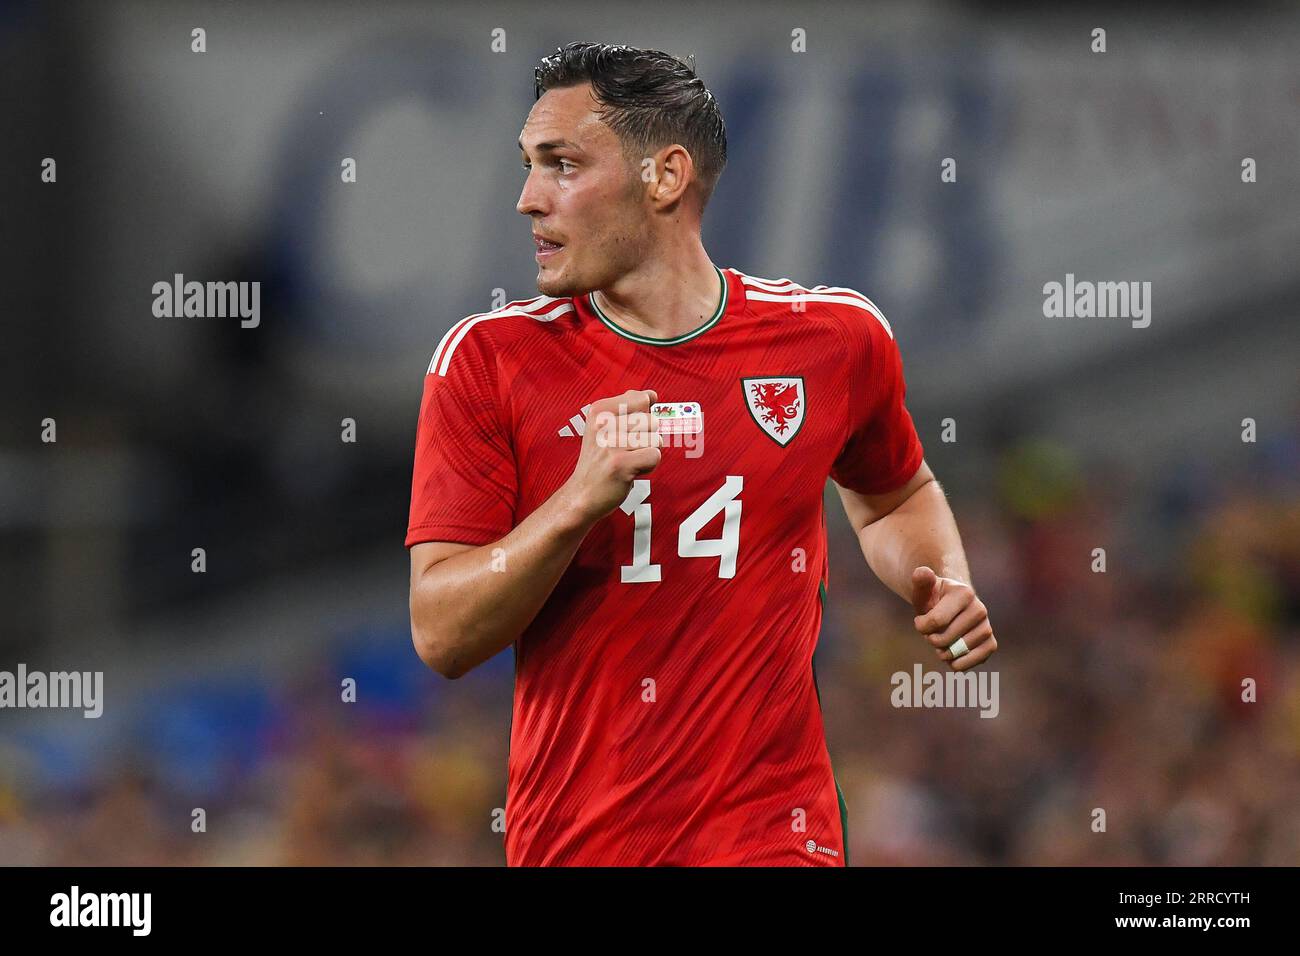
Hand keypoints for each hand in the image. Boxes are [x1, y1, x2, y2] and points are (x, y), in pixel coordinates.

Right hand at [564, 388, 662, 520]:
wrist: (582, 494)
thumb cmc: (599, 460)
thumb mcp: (604, 427)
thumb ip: (627, 407)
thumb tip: (652, 394)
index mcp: (599, 410)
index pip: (642, 399)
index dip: (643, 417)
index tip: (626, 431)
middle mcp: (603, 424)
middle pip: (652, 420)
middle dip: (647, 438)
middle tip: (626, 451)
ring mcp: (611, 444)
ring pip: (656, 439)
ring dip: (648, 453)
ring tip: (628, 460)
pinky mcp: (621, 464)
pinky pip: (655, 456)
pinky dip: (649, 466)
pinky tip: (631, 471)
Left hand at [910, 566, 996, 670]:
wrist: (949, 609)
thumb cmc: (933, 600)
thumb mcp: (923, 590)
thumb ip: (921, 581)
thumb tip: (922, 572)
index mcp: (964, 593)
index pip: (936, 621)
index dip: (921, 626)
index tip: (920, 621)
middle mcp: (980, 609)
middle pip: (944, 639)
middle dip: (931, 639)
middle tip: (931, 632)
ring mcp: (987, 627)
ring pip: (957, 652)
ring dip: (942, 653)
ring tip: (941, 641)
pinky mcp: (991, 643)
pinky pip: (975, 661)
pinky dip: (959, 664)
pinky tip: (952, 657)